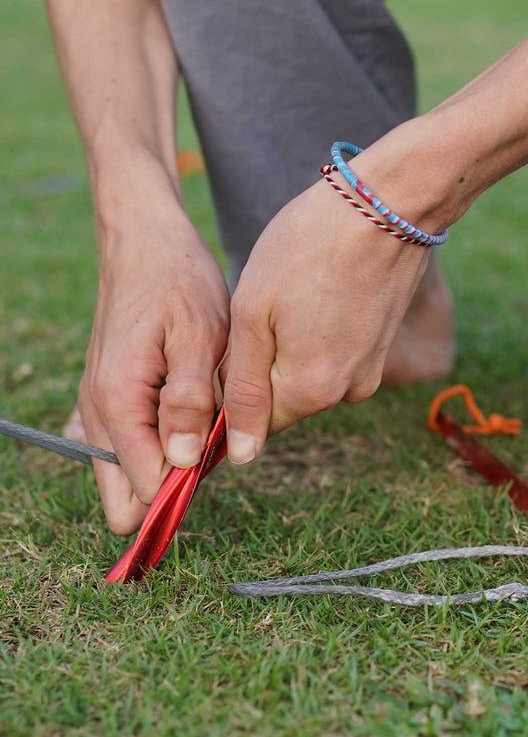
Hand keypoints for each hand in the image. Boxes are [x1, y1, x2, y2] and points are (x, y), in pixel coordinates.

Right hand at [80, 204, 228, 532]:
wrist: (148, 242)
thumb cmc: (179, 283)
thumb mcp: (200, 337)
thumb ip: (189, 401)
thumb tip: (180, 463)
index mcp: (118, 404)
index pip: (143, 489)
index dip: (186, 489)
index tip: (219, 458)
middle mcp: (98, 415)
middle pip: (125, 495)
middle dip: (173, 488)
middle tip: (214, 445)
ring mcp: (101, 407)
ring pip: (131, 470)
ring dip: (174, 458)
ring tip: (210, 415)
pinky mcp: (115, 396)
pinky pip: (136, 440)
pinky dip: (168, 436)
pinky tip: (198, 406)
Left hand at [221, 160, 435, 463]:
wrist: (389, 205)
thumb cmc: (311, 247)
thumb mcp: (254, 313)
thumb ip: (244, 389)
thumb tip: (241, 456)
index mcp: (310, 390)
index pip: (251, 423)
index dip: (230, 387)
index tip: (231, 339)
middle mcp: (346, 392)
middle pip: (282, 398)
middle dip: (262, 363)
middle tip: (260, 304)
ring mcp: (370, 368)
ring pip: (308, 373)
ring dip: (289, 345)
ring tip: (292, 291)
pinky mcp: (382, 344)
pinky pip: (335, 353)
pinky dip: (317, 330)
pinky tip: (315, 289)